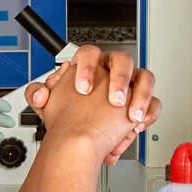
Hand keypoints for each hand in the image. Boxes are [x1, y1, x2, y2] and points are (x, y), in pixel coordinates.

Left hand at [29, 45, 158, 163]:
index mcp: (88, 65)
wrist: (79, 137)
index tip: (83, 89)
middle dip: (119, 80)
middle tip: (114, 101)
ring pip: (145, 77)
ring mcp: (129, 85)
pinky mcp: (141, 102)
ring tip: (132, 117)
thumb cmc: (68, 114)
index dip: (87, 68)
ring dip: (141, 96)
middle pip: (122, 60)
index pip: (89, 53)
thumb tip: (40, 93)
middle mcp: (110, 71)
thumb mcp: (48, 105)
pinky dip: (149, 113)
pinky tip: (137, 125)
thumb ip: (37, 94)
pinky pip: (154, 102)